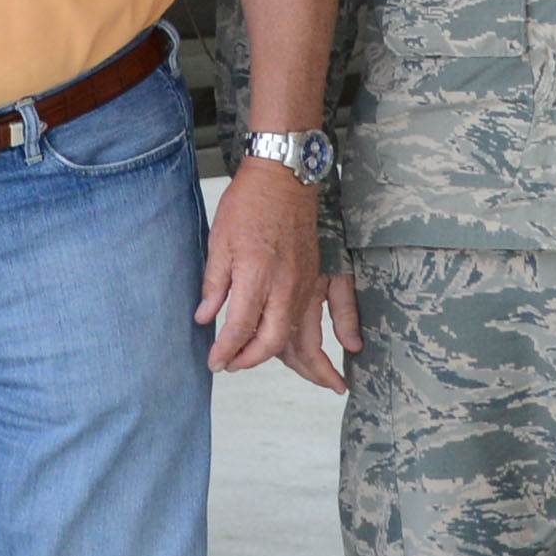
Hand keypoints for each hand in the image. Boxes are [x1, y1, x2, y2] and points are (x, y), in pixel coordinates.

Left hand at [199, 159, 342, 384]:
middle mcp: (285, 286)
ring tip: (301, 379)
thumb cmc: (249, 203)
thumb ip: (215, 285)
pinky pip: (335, 310)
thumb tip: (205, 318)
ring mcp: (306, 282)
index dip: (226, 351)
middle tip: (234, 367)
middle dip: (252, 361)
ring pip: (304, 333)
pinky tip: (349, 348)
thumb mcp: (219, 241)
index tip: (216, 363)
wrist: (283, 176)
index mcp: (256, 277)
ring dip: (302, 362)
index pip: (240, 329)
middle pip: (272, 340)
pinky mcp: (319, 274)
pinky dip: (344, 332)